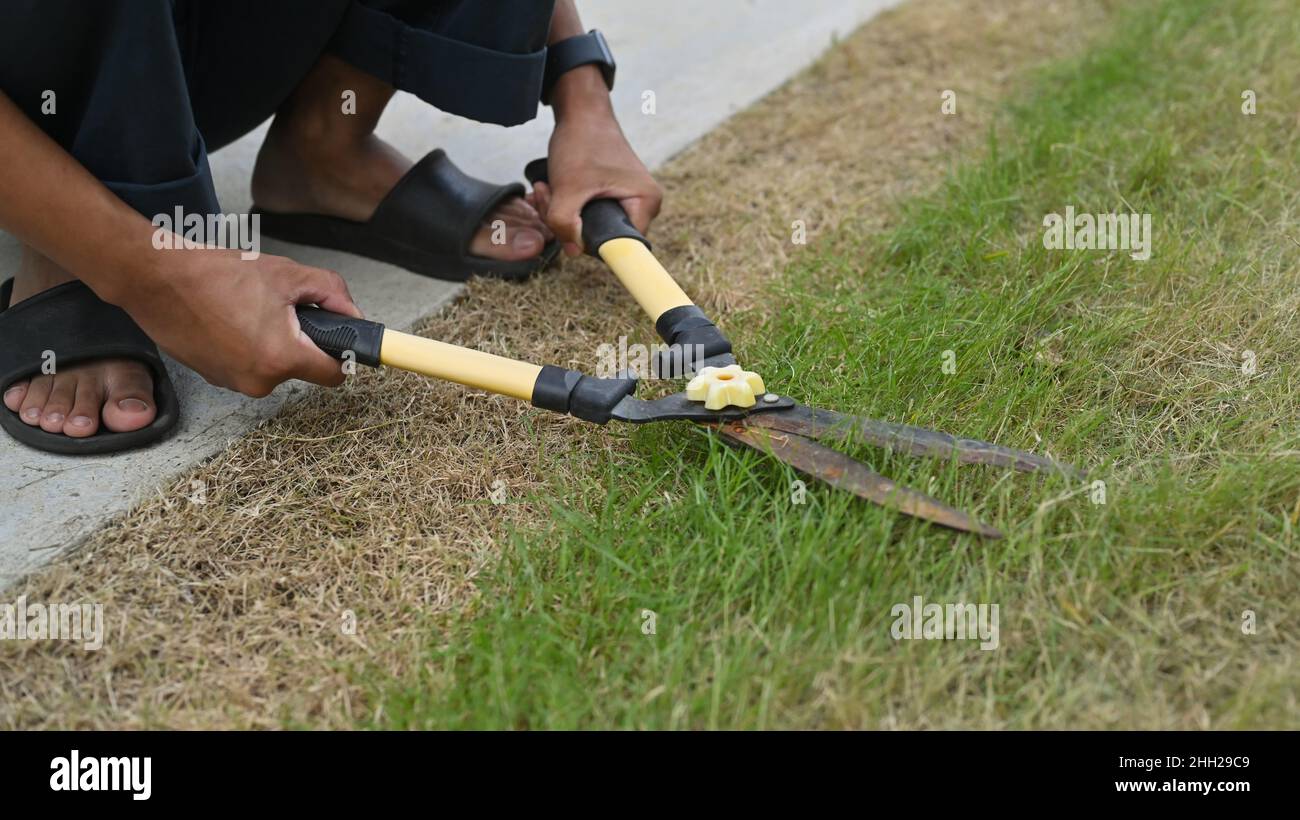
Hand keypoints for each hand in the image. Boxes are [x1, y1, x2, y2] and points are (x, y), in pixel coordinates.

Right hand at [118, 247, 362, 396]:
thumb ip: (331, 294)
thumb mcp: (287, 274)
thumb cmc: (215, 274)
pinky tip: (229, 318)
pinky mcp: (214, 378)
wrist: (154, 279)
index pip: (335, 374)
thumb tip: (353, 315)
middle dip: (299, 339)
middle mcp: (258, 381)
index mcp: (281, 358)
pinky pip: (247, 365)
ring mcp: (233, 383)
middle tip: (280, 307)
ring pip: (273, 366)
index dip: (342, 354)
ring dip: (272, 341)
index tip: (340, 340)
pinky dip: (247, 345)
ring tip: (248, 309)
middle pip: (302, 367)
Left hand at [533, 106, 662, 255]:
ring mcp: (629, 201)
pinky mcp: (614, 197)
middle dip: (566, 224)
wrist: (581, 112)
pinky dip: (565, 206)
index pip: (619, 246)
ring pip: (589, 226)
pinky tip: (550, 190)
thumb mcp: (568, 187)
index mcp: (646, 203)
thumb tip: (573, 252)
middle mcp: (644, 205)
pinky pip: (587, 215)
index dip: (588, 243)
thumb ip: (564, 224)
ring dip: (560, 214)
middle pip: (602, 237)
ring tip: (545, 189)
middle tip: (547, 197)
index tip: (565, 223)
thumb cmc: (582, 142)